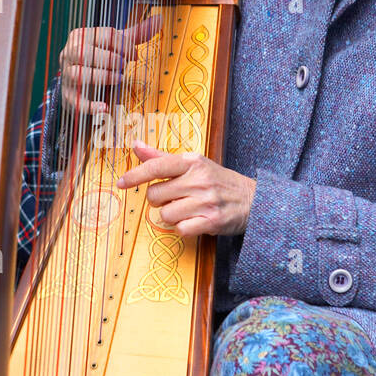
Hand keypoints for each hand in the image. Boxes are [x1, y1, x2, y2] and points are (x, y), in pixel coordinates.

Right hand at [59, 15, 161, 117]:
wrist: (78, 81)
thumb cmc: (100, 59)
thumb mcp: (115, 45)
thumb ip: (136, 34)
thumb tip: (159, 18)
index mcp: (81, 36)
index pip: (104, 35)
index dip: (124, 44)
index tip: (134, 55)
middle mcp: (70, 53)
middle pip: (85, 52)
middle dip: (109, 59)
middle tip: (124, 66)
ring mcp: (66, 75)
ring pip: (78, 74)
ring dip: (102, 77)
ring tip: (119, 79)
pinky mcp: (68, 96)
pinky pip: (76, 101)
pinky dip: (90, 105)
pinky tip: (105, 107)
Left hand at [116, 140, 256, 237]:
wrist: (254, 200)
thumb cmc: (219, 181)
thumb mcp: (194, 164)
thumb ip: (162, 157)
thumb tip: (136, 145)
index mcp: (193, 162)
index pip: (156, 166)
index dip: (134, 175)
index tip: (120, 183)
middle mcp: (199, 179)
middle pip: (155, 195)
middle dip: (160, 200)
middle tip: (176, 198)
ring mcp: (206, 201)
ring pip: (165, 215)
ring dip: (172, 215)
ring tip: (188, 209)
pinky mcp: (211, 221)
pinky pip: (180, 229)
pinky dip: (183, 228)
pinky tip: (195, 220)